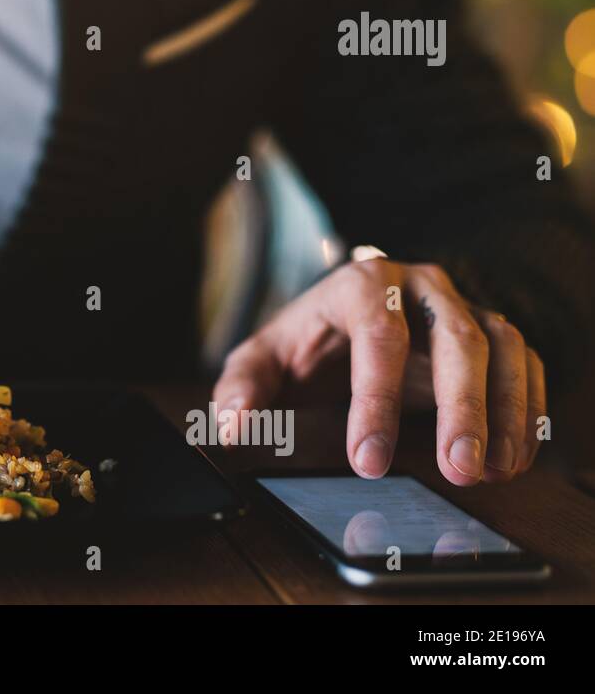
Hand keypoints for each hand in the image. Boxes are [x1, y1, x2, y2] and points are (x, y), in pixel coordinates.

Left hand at [212, 258, 544, 485]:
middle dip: (461, 407)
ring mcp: (463, 304)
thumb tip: (232, 426)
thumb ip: (243, 388)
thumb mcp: (264, 357)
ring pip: (501, 348)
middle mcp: (421, 286)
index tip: (369, 459)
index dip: (376, 400)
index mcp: (361, 285)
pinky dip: (523, 411)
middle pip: (454, 339)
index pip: (377, 336)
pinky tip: (510, 458)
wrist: (346, 314)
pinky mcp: (493, 331)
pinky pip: (523, 365)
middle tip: (457, 470)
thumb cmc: (308, 340)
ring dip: (502, 413)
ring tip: (488, 471)